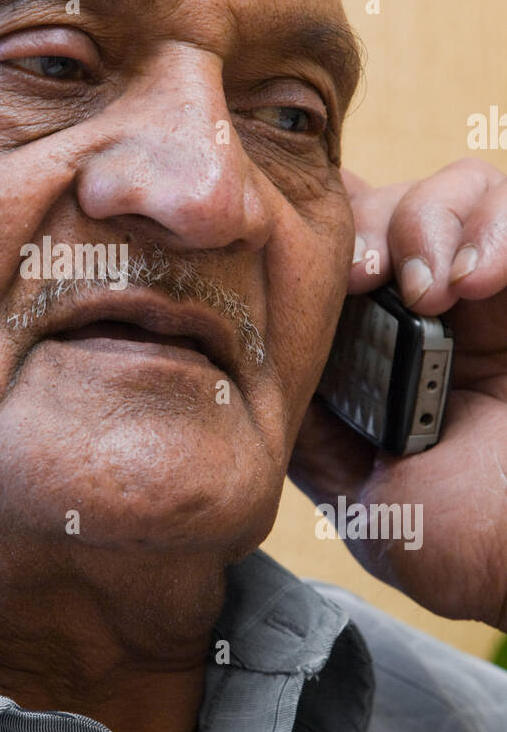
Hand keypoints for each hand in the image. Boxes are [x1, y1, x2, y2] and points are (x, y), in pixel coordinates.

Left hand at [288, 158, 506, 629]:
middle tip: (362, 275)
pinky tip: (479, 283)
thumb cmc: (462, 543)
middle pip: (384, 203)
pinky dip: (495, 229)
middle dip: (364, 224)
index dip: (315, 239)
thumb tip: (249, 359)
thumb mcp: (356, 490)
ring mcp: (494, 294)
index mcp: (382, 348)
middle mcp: (436, 308)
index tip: (317, 278)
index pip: (337, 250)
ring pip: (455, 188)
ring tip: (431, 291)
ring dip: (427, 222)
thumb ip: (309, 423)